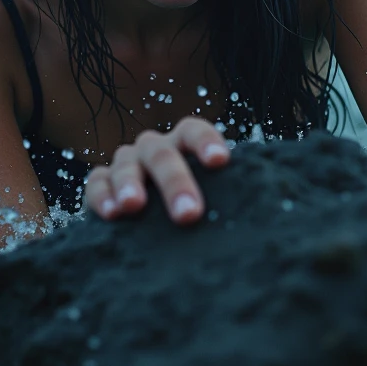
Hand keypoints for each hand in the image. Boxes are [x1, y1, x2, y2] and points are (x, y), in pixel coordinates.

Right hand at [84, 116, 229, 223]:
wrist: (156, 234)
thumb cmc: (196, 216)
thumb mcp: (215, 203)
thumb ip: (232, 203)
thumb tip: (268, 219)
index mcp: (184, 146)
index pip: (193, 131)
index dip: (206, 141)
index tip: (220, 162)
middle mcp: (154, 148)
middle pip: (162, 152)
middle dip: (175, 181)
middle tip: (188, 214)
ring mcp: (127, 163)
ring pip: (127, 163)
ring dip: (130, 183)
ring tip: (133, 206)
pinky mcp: (102, 184)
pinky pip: (97, 182)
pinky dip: (102, 195)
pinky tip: (111, 214)